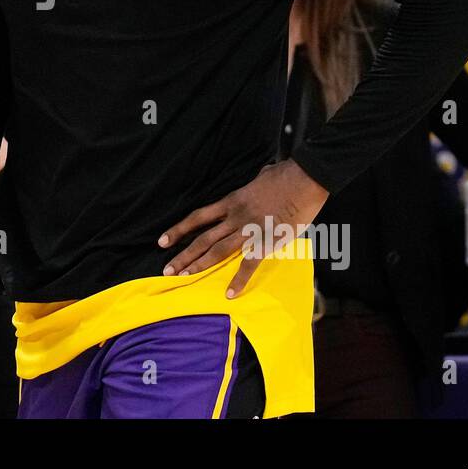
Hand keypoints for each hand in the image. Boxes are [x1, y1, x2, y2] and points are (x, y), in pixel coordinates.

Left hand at [159, 159, 328, 296]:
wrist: (304, 179)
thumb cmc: (287, 175)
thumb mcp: (264, 175)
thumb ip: (257, 181)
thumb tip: (263, 174)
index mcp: (232, 201)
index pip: (198, 217)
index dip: (179, 230)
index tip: (163, 241)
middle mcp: (235, 217)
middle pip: (202, 239)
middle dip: (183, 255)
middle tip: (167, 270)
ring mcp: (249, 230)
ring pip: (217, 251)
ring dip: (198, 265)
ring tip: (182, 277)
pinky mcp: (266, 241)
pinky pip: (249, 264)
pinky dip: (238, 280)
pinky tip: (229, 294)